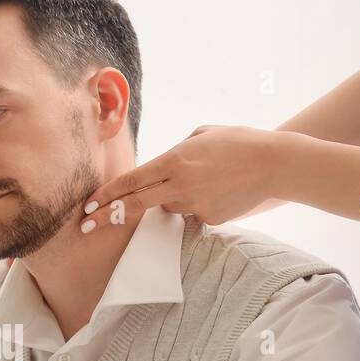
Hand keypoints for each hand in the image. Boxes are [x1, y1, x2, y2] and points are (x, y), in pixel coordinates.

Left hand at [79, 125, 280, 232]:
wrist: (274, 163)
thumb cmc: (237, 142)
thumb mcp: (200, 135)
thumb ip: (175, 152)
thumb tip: (161, 169)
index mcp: (174, 160)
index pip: (130, 181)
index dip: (106, 195)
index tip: (87, 205)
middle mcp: (179, 185)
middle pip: (134, 205)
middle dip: (107, 216)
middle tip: (85, 226)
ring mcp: (194, 204)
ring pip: (169, 206)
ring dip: (174, 196)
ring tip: (205, 179)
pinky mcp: (209, 218)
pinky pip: (193, 212)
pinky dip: (199, 202)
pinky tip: (220, 189)